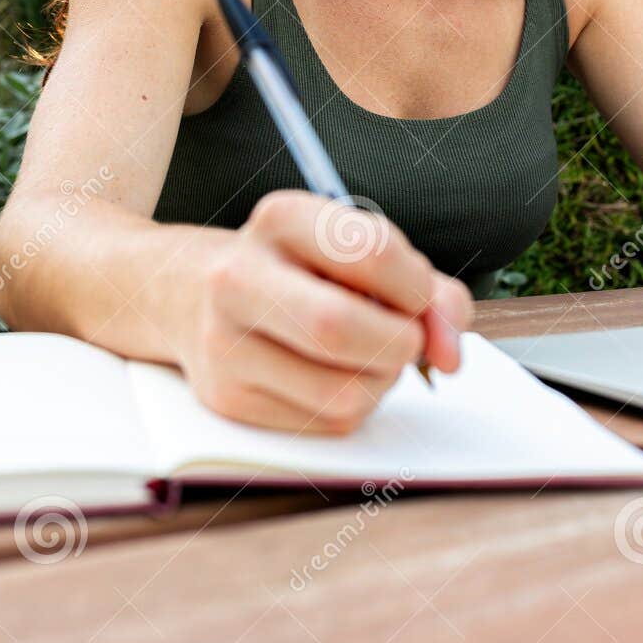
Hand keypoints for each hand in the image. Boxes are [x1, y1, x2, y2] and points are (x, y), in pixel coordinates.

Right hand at [177, 192, 474, 433]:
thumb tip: (451, 348)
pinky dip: (355, 406)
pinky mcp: (228, 399)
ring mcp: (225, 343)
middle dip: (399, 343)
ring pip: (343, 393)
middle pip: (340, 328)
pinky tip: (335, 376)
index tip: (418, 298)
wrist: (191, 293)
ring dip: (382, 382)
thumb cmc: (300, 269)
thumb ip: (425, 288)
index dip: (417, 287)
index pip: (372, 251)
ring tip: (368, 356)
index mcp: (281, 220)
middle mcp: (239, 277)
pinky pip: (328, 423)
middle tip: (405, 337)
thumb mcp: (357, 250)